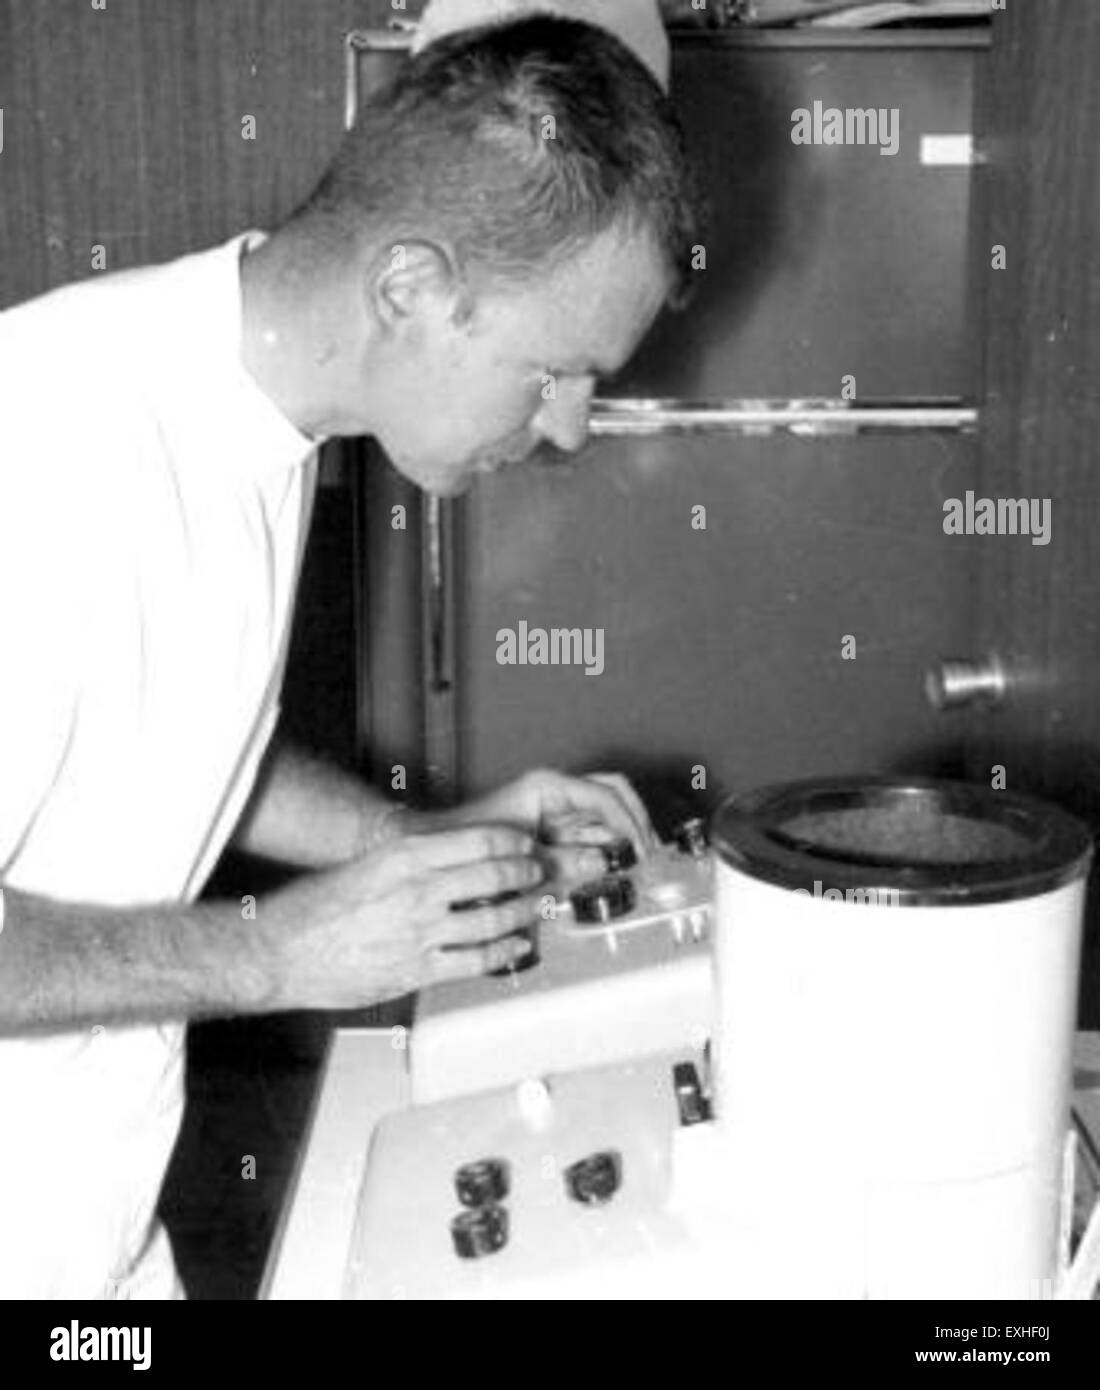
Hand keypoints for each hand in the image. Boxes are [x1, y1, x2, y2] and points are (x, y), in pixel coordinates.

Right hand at [266, 825, 545, 1008]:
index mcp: (403, 856)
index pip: (477, 839)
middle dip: (527, 873)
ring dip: (525, 911)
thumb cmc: (312, 910)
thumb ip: (408, 865)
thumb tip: (448, 866)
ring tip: (538, 906)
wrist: (279, 952)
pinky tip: (517, 947)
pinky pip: (476, 960)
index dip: (512, 841)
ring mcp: (420, 931)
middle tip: (540, 872)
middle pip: (494, 874)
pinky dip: (505, 953)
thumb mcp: (364, 866)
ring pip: (493, 917)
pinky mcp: (417, 969)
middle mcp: (417, 889)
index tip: (525, 843)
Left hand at [432, 768, 657, 888]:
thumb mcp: (526, 855)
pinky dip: (605, 843)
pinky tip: (611, 863)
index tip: (640, 847)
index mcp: (549, 785)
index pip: (606, 795)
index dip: (629, 822)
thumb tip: (603, 862)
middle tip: (648, 850)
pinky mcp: (555, 822)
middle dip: (636, 820)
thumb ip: (567, 860)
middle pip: (614, 793)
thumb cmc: (473, 843)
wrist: (446, 850)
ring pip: (606, 811)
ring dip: (622, 833)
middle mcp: (556, 790)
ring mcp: (557, 805)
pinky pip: (591, 828)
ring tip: (634, 861)